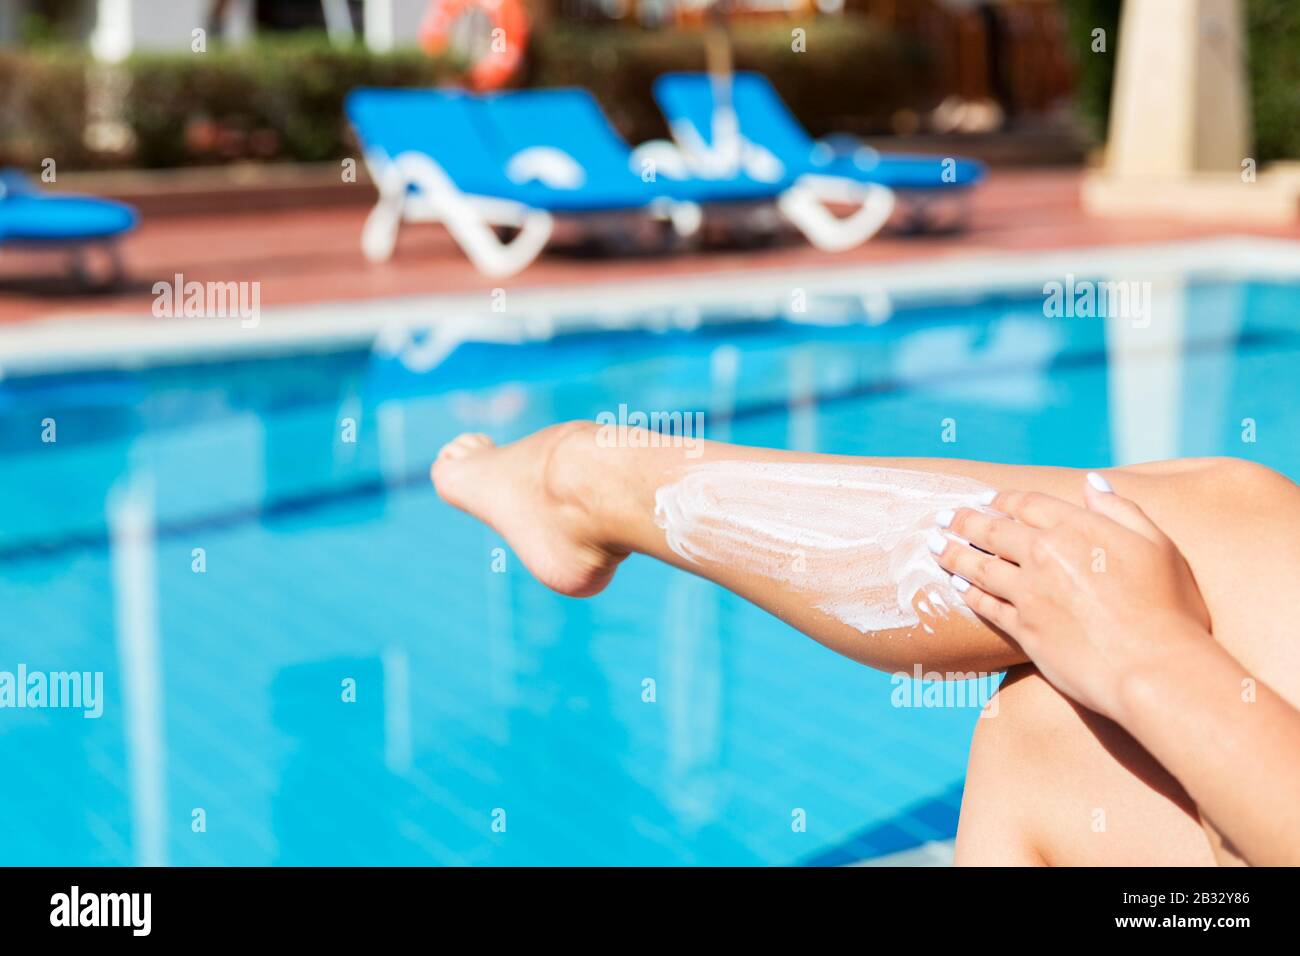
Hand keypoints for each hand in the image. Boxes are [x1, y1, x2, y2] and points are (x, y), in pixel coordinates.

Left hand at [930, 473, 1210, 722]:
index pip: (1027, 504)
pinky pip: (985, 605)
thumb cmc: (1167, 607)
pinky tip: (956, 587)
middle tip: (944, 517)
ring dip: (953, 554)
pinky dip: (967, 593)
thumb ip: (1121, 509)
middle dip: (964, 521)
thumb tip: (1091, 483)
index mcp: (1076, 528)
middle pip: (993, 531)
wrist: (1152, 667)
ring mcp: (1029, 593)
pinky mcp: (1023, 628)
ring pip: (980, 566)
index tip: (989, 500)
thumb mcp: (1157, 545)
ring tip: (934, 546)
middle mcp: (1045, 555)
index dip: (1004, 500)